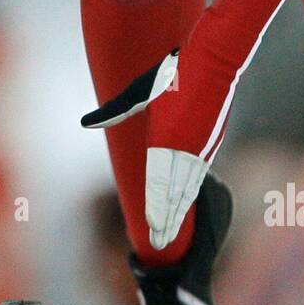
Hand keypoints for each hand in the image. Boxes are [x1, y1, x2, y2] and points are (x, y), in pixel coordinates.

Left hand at [82, 49, 209, 251]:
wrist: (217, 59)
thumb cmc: (175, 72)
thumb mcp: (141, 90)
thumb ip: (115, 111)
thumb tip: (87, 122)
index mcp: (167, 139)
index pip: (159, 184)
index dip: (157, 210)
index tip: (153, 231)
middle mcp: (187, 149)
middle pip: (176, 194)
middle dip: (167, 221)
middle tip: (160, 245)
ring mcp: (203, 148)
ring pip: (189, 187)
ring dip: (180, 210)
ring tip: (170, 231)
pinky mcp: (213, 142)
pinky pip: (198, 174)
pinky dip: (191, 192)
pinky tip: (186, 201)